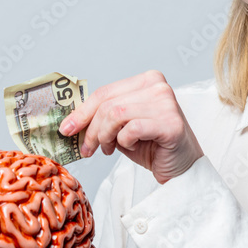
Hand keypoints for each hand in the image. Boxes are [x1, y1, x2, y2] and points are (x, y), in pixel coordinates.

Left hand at [60, 70, 203, 183]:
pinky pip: (131, 129)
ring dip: (105, 137)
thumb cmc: (152, 146)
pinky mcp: (171, 123)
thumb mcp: (122, 127)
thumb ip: (103, 117)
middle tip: (87, 149)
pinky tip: (130, 147)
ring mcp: (166, 103)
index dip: (82, 112)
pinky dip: (124, 142)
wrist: (181, 167)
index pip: (105, 92)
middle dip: (90, 129)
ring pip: (116, 115)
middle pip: (108, 104)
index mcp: (147, 80)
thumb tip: (70, 122)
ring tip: (109, 149)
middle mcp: (158, 86)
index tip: (66, 129)